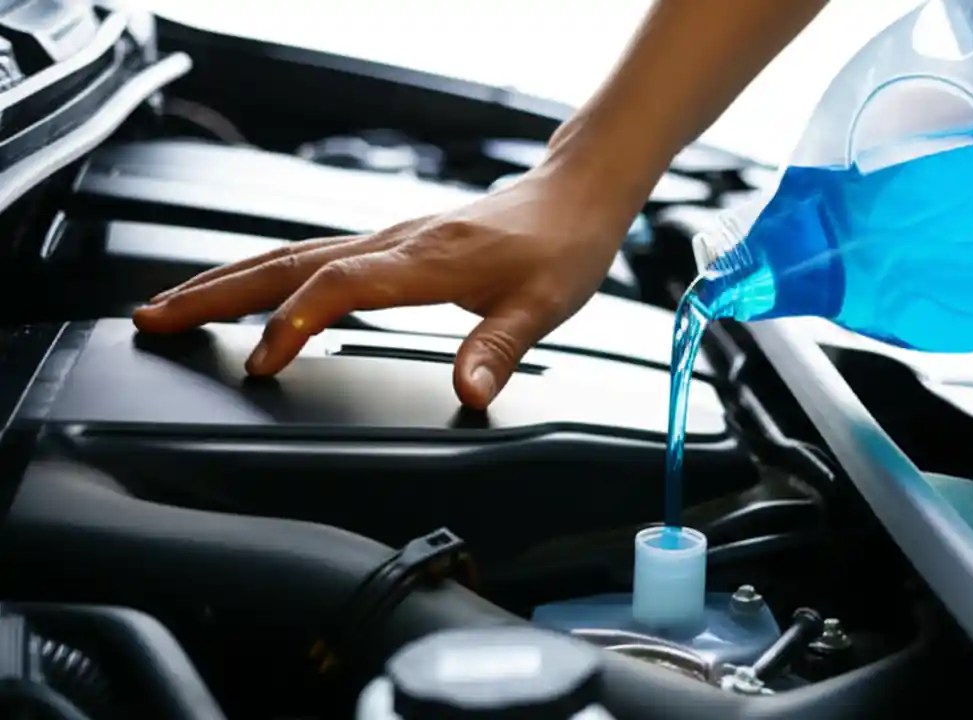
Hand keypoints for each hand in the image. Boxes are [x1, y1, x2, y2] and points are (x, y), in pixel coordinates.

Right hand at [131, 164, 637, 409]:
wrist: (574, 195)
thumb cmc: (560, 246)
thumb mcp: (544, 305)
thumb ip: (501, 349)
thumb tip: (469, 392)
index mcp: (425, 261)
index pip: (338, 286)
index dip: (294, 323)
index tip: (260, 363)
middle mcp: (395, 244)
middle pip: (288, 263)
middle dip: (217, 291)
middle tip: (156, 319)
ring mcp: (389, 240)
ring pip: (290, 254)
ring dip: (228, 279)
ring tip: (174, 304)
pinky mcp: (392, 244)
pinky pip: (312, 255)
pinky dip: (266, 274)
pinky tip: (248, 290)